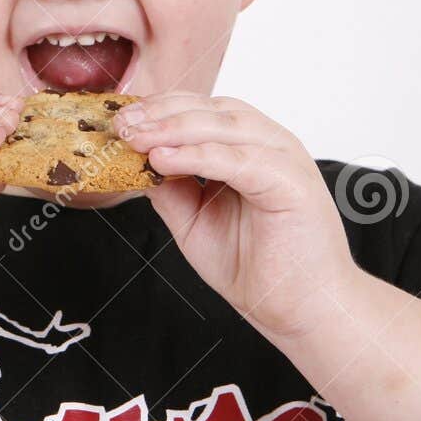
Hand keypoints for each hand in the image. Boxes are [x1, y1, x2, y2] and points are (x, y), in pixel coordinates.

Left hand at [110, 93, 360, 339]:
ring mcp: (285, 160)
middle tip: (121, 125)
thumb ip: (171, 187)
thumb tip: (135, 161)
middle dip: (160, 113)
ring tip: (135, 138)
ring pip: (224, 125)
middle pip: (211, 109)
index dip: (160, 109)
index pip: (203, 109)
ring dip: (173, 128)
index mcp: (252, 147)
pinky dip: (197, 156)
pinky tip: (163, 159)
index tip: (121, 120)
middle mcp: (271, 145)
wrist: (299, 310)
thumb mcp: (195, 219)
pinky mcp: (292, 183)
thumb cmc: (257, 267)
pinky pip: (238, 160)